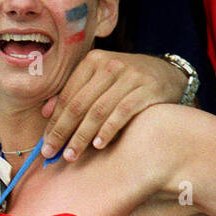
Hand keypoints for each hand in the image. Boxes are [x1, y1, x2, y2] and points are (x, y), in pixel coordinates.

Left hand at [41, 50, 185, 160]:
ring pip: (98, 111)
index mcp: (93, 61)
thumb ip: (74, 92)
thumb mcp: (100, 79)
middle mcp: (110, 65)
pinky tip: (98, 145)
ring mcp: (130, 77)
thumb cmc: (126, 80)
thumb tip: (45, 113)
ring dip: (82, 136)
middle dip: (62, 131)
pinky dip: (108, 130)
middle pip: (79, 104)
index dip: (54, 121)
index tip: (45, 142)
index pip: (68, 95)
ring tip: (71, 155)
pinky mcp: (147, 89)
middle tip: (51, 152)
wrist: (170, 74)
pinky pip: (122, 113)